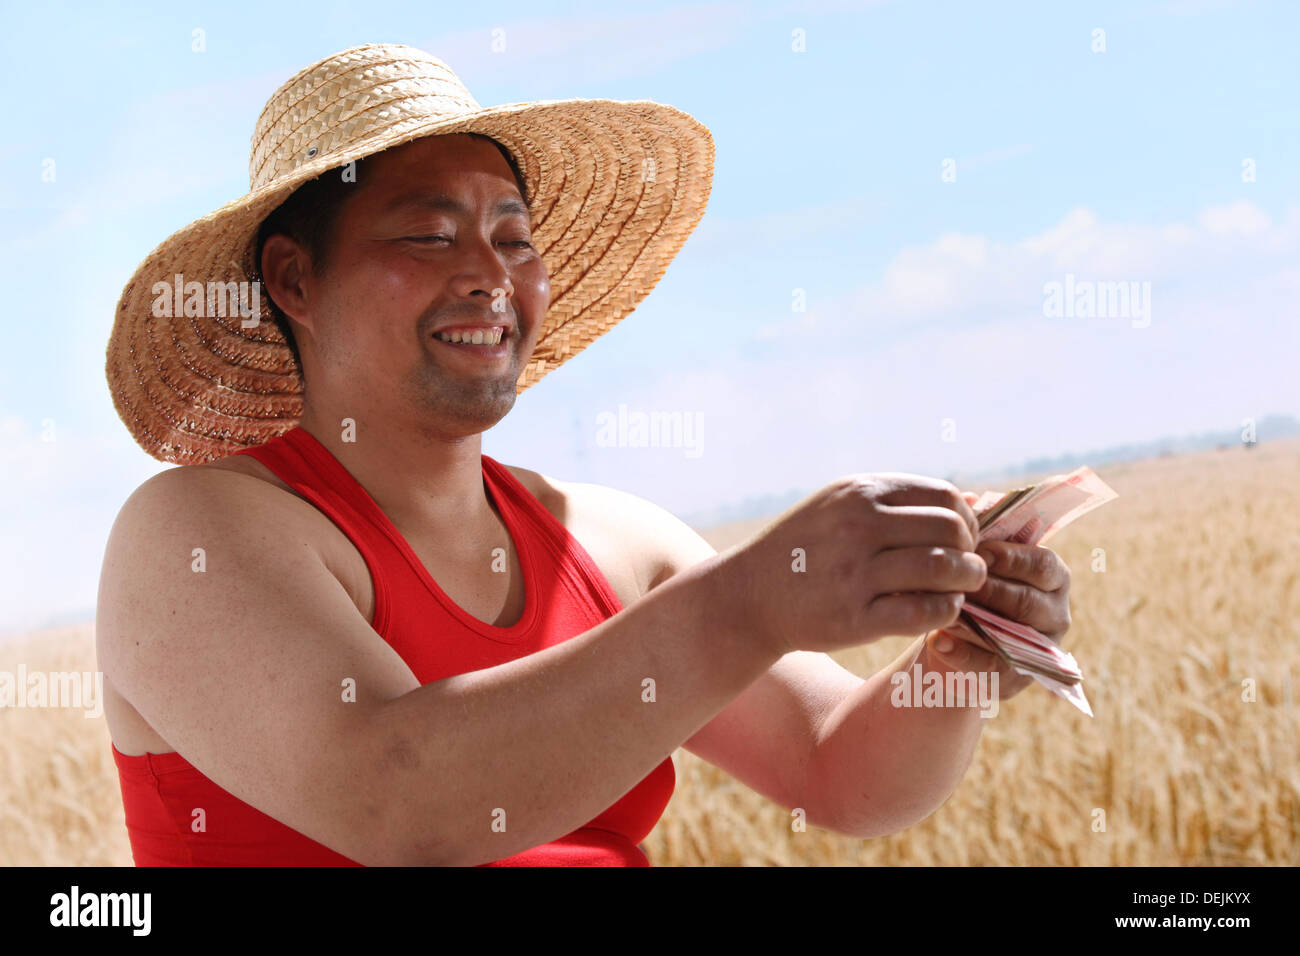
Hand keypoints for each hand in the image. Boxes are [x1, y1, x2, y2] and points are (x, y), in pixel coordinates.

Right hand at [728, 473, 986, 655]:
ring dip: (967, 580)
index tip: (963, 540)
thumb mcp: (840, 507)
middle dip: (972, 550)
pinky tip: (940, 610)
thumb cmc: (804, 548)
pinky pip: (923, 611)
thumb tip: (974, 502)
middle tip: (969, 567)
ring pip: (943, 567)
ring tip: (962, 588)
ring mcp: (854, 571)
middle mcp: (857, 525)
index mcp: (859, 492)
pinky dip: (945, 611)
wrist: (748, 596)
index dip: (967, 520)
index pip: (943, 496)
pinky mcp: (853, 617)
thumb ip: (899, 502)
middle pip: (950, 529)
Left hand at [925, 493, 1071, 699]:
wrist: (948, 635)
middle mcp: (1054, 612)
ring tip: (944, 609)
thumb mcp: (971, 554)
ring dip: (976, 621)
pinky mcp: (1014, 679)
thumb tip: (972, 497)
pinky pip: (992, 670)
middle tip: (957, 582)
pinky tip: (938, 642)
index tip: (978, 551)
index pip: (1043, 564)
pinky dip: (962, 655)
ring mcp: (1038, 648)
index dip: (1011, 557)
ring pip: (1013, 635)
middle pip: (1028, 601)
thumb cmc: (964, 582)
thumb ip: (977, 529)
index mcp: (1051, 576)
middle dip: (989, 590)